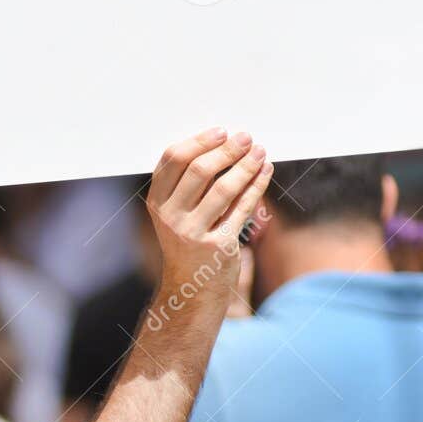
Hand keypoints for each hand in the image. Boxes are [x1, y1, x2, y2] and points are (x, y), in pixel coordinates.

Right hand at [146, 127, 271, 306]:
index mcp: (157, 202)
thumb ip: (189, 183)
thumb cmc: (188, 241)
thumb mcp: (175, 212)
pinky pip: (242, 208)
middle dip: (226, 150)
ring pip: (224, 188)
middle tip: (245, 138)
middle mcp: (171, 217)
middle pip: (199, 171)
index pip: (173, 160)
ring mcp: (194, 233)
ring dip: (246, 165)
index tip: (221, 132)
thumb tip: (222, 143)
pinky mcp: (219, 246)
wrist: (192, 289)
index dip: (199, 141)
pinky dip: (257, 186)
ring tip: (260, 152)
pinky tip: (265, 172)